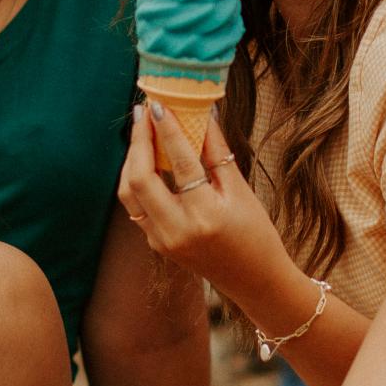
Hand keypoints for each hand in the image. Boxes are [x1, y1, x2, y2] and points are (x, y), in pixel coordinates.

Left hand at [118, 102, 296, 298]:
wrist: (254, 280)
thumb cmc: (256, 233)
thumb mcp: (241, 191)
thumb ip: (217, 153)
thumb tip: (203, 113)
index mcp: (205, 216)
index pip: (180, 163)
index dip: (167, 130)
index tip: (159, 104)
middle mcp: (177, 231)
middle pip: (140, 179)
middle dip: (139, 141)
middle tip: (143, 113)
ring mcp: (162, 241)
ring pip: (130, 193)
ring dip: (132, 159)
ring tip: (143, 131)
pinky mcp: (157, 244)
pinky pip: (136, 206)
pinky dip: (137, 179)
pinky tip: (146, 158)